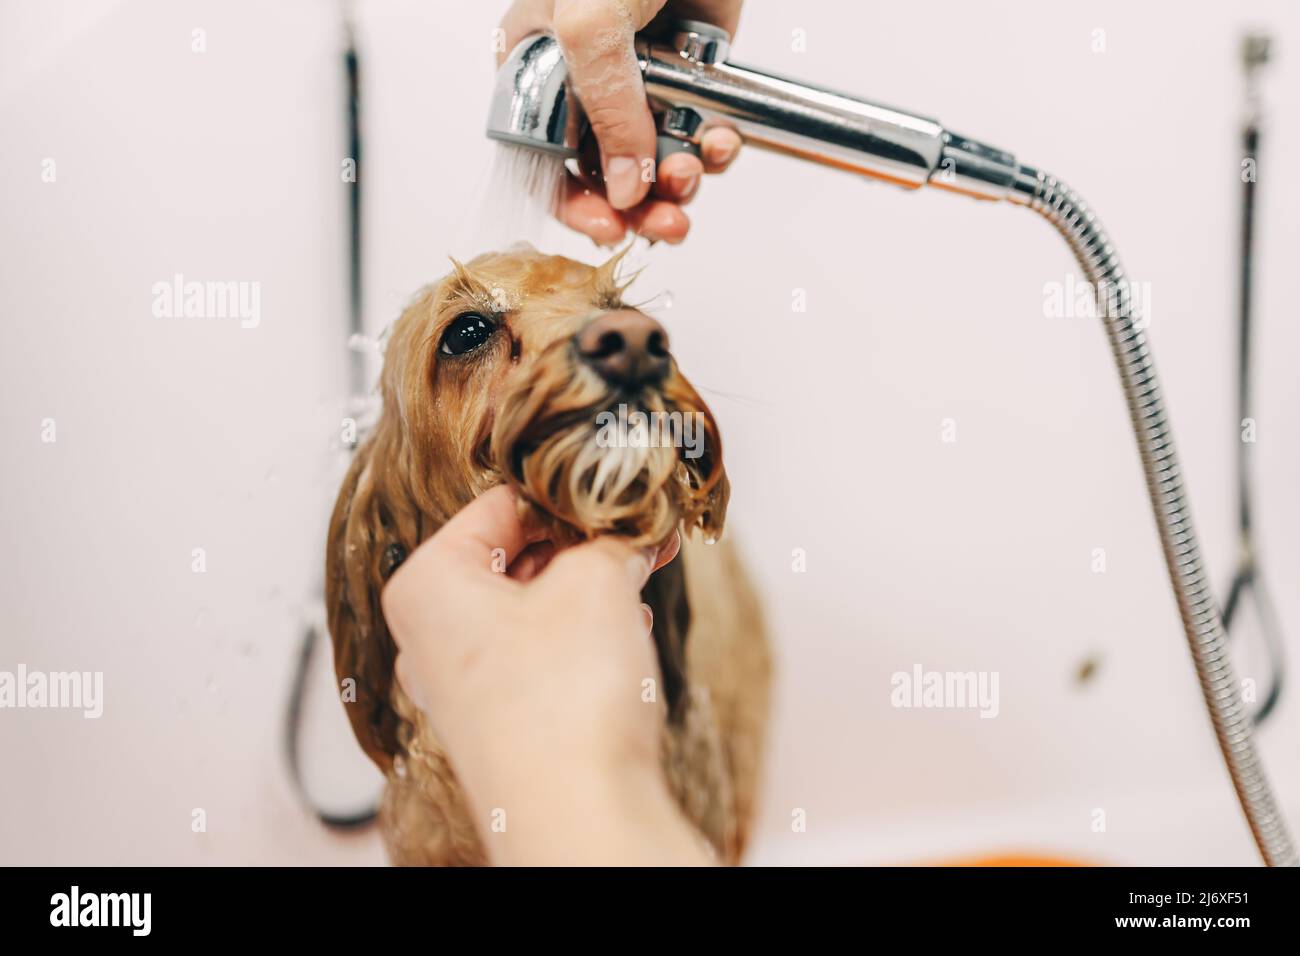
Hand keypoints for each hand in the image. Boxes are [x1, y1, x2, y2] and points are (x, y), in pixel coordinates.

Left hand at [382, 486, 709, 864]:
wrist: (580, 819)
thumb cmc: (563, 701)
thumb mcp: (596, 583)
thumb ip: (612, 537)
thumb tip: (630, 520)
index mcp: (427, 584)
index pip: (500, 502)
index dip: (567, 490)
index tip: (617, 484)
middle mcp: (432, 634)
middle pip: (515, 553)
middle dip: (584, 539)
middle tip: (643, 524)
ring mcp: (465, 682)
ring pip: (533, 604)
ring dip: (592, 583)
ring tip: (645, 567)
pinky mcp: (503, 720)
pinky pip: (543, 651)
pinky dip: (586, 630)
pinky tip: (631, 623)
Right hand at [498, 0, 744, 244]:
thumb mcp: (591, 24)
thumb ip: (605, 109)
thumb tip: (625, 185)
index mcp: (536, 68)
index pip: (542, 160)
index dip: (575, 202)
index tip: (610, 226)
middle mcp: (586, 82)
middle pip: (603, 173)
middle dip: (636, 204)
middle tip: (666, 222)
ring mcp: (641, 80)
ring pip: (656, 162)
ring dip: (678, 183)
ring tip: (692, 175)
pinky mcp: (691, 75)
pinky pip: (701, 133)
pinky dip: (715, 149)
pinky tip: (720, 142)